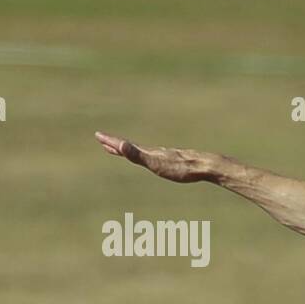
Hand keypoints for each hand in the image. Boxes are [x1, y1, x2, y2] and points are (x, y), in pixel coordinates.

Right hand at [94, 131, 215, 182]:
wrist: (206, 166)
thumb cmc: (181, 168)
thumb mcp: (156, 164)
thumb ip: (137, 155)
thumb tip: (120, 144)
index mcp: (149, 153)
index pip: (126, 146)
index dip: (112, 142)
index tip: (98, 135)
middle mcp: (156, 152)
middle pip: (132, 147)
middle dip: (116, 144)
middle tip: (103, 141)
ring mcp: (166, 155)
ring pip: (144, 151)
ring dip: (131, 150)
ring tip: (123, 149)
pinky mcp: (176, 160)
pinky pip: (156, 156)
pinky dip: (147, 155)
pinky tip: (153, 158)